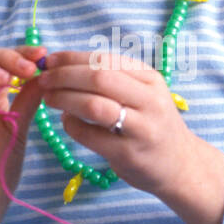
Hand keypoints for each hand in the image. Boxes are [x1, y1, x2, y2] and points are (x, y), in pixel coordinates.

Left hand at [36, 50, 197, 198]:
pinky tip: (67, 122)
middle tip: (43, 80)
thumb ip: (112, 78)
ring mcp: (141, 128)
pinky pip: (90, 135)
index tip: (48, 61)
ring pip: (93, 105)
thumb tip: (62, 65)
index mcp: (150, 78)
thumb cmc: (152, 124)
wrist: (180, 165)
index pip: (104, 59)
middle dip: (63, 76)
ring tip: (49, 99)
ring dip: (64, 99)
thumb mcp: (143, 93)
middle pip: (98, 78)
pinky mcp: (128, 154)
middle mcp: (149, 100)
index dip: (71, 58)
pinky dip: (71, 126)